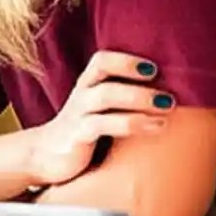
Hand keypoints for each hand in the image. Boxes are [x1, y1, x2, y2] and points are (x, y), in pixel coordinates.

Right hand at [26, 50, 171, 185]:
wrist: (46, 156)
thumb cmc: (83, 131)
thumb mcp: (99, 111)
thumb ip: (122, 99)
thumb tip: (168, 95)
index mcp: (87, 85)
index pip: (102, 60)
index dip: (127, 60)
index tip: (155, 69)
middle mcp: (81, 95)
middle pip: (104, 72)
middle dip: (136, 76)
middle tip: (168, 92)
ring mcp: (77, 114)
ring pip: (105, 96)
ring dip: (139, 98)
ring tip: (167, 107)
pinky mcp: (76, 136)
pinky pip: (101, 124)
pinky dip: (131, 123)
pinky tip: (154, 127)